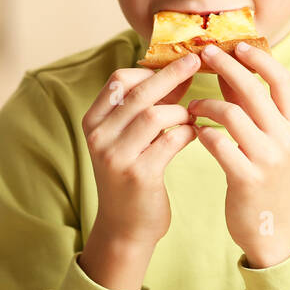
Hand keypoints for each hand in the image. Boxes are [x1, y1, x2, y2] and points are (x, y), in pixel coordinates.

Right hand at [82, 52, 201, 246]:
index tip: (176, 66)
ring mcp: (117, 156)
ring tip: (194, 116)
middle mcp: (99, 136)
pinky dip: (189, 132)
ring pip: (157, 114)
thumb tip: (177, 73)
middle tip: (196, 61)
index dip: (149, 70)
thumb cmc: (132, 176)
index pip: (118, 80)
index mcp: (93, 122)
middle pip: (139, 92)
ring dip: (182, 112)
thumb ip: (143, 109)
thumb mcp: (126, 140)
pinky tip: (195, 134)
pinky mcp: (140, 175)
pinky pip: (172, 140)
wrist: (125, 228)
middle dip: (172, 74)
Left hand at [188, 42, 289, 268]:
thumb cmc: (271, 180)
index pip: (281, 79)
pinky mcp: (247, 178)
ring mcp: (268, 158)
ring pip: (231, 114)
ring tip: (192, 108)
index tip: (235, 45)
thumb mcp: (273, 142)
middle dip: (225, 68)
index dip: (258, 58)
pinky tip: (194, 134)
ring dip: (205, 105)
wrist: (277, 231)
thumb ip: (255, 109)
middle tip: (203, 57)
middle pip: (253, 90)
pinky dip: (201, 133)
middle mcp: (286, 138)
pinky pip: (217, 144)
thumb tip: (232, 72)